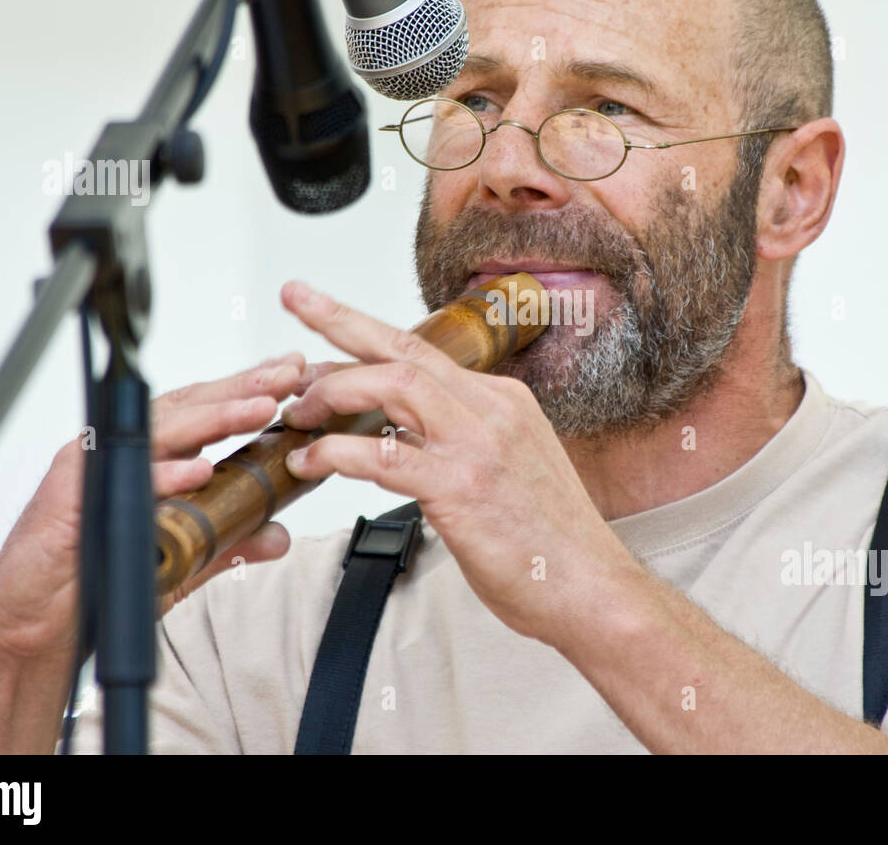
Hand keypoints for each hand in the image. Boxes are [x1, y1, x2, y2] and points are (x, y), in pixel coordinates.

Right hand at [0, 353, 304, 665]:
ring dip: (215, 418)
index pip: (206, 413)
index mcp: (151, 458)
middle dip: (242, 388)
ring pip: (162, 432)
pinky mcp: (70, 498)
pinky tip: (199, 471)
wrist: (34, 626)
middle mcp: (124, 453)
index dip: (249, 391)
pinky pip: (123, 480)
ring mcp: (97, 469)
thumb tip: (278, 535)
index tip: (294, 375)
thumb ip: (229, 542)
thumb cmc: (99, 580)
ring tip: (260, 409)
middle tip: (288, 374)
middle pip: (190, 408)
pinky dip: (163, 474)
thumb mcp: (181, 560)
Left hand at [277, 281, 638, 646]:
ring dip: (334, 389)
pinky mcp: (462, 488)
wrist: (592, 588)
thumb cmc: (548, 541)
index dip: (365, 328)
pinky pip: (383, 456)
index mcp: (502, 401)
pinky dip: (335, 453)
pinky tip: (311, 462)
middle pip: (403, 348)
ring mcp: (478, 446)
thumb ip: (462, 440)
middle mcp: (492, 410)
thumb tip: (401, 431)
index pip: (422, 350)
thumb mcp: (511, 467)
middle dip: (340, 319)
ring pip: (394, 384)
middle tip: (295, 300)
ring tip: (298, 411)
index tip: (322, 311)